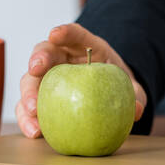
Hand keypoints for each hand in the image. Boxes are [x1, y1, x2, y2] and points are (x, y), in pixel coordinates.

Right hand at [15, 23, 147, 137]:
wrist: (105, 97)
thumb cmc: (115, 85)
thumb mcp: (129, 87)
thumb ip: (134, 94)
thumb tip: (137, 109)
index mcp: (85, 47)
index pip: (75, 34)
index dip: (64, 32)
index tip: (55, 34)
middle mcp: (61, 58)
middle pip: (45, 52)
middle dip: (38, 58)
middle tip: (35, 69)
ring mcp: (47, 79)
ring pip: (30, 80)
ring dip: (28, 94)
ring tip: (33, 110)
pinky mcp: (39, 100)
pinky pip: (28, 109)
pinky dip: (27, 120)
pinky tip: (34, 132)